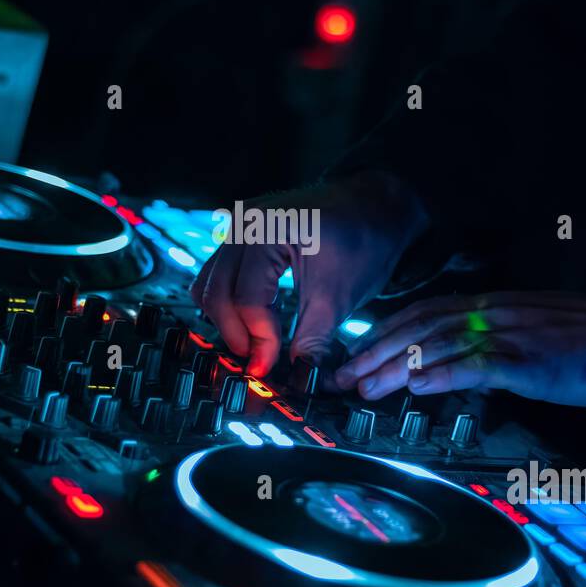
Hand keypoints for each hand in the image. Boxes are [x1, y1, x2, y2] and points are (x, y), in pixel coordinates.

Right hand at [189, 171, 428, 375]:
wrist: (376, 206)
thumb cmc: (364, 240)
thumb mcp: (339, 298)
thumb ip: (312, 342)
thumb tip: (297, 381)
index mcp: (267, 229)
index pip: (247, 298)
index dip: (257, 339)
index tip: (268, 368)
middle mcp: (244, 221)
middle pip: (216, 292)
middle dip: (235, 333)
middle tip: (259, 362)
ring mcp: (239, 223)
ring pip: (209, 283)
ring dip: (227, 319)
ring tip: (256, 343)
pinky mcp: (242, 232)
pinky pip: (217, 272)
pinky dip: (229, 301)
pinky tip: (254, 320)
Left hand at [334, 291, 585, 406]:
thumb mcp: (531, 336)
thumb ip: (491, 345)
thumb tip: (456, 365)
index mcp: (492, 306)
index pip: (425, 312)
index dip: (386, 332)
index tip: (356, 353)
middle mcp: (493, 314)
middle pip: (421, 326)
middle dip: (378, 351)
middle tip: (344, 376)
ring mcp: (510, 335)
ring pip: (440, 346)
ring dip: (398, 367)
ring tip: (367, 387)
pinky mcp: (529, 361)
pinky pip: (477, 366)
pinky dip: (443, 376)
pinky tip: (418, 388)